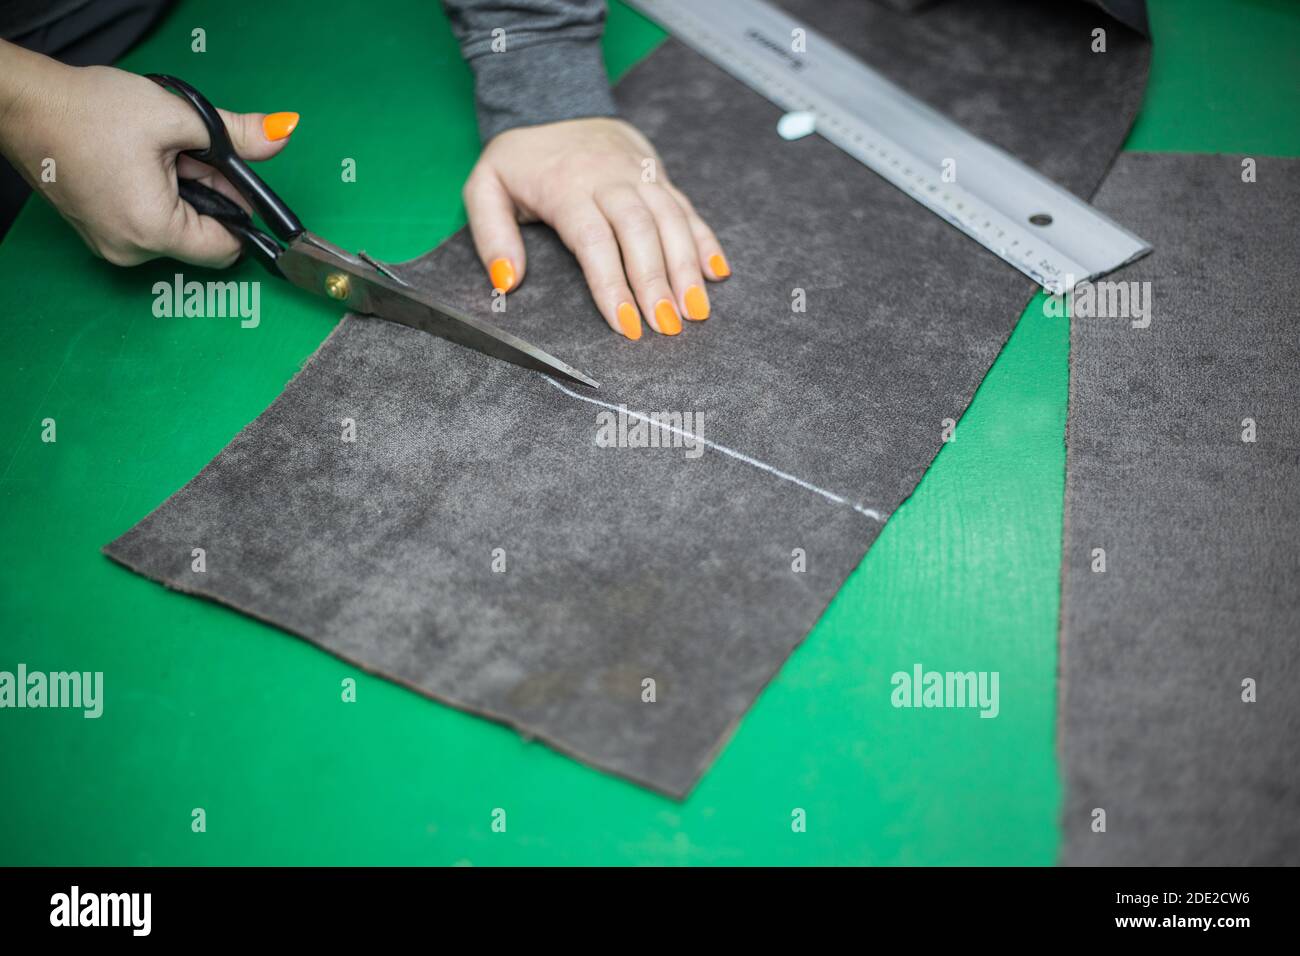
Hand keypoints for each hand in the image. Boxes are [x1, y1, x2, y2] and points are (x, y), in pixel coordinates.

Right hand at [0, 40, 297, 267]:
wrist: (23, 105)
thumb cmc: (87, 110)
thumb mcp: (175, 116)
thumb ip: (237, 134)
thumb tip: (282, 135)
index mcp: (153, 230)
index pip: (225, 250)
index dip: (240, 214)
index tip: (233, 180)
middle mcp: (131, 251)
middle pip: (201, 238)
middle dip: (208, 195)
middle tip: (188, 153)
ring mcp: (111, 247)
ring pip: (174, 229)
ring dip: (182, 194)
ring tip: (156, 154)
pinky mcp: (99, 235)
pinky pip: (146, 225)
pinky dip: (156, 197)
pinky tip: (138, 165)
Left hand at [461, 116, 729, 339]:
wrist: (554, 101)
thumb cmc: (520, 158)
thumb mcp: (484, 187)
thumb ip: (491, 235)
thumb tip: (507, 281)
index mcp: (567, 186)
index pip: (595, 239)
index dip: (612, 284)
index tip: (626, 324)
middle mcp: (610, 178)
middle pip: (640, 231)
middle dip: (658, 281)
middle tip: (669, 326)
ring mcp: (640, 174)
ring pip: (671, 219)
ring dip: (687, 267)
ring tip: (696, 310)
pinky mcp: (658, 174)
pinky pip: (686, 207)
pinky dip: (704, 240)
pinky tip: (717, 272)